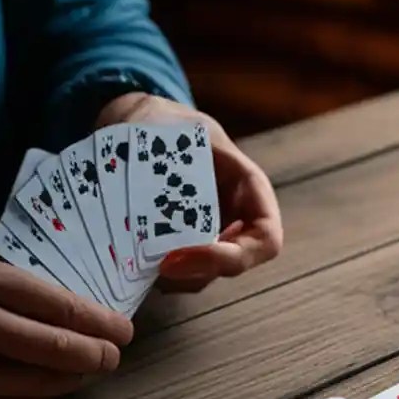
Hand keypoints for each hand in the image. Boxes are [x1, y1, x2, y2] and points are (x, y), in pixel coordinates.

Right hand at [0, 254, 132, 398]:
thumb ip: (9, 293)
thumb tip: (74, 316)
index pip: (57, 305)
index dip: (99, 322)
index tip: (121, 330)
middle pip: (53, 347)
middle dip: (94, 354)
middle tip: (111, 357)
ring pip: (33, 384)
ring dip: (68, 381)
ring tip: (82, 374)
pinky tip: (45, 392)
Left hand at [97, 93, 283, 292]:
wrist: (136, 125)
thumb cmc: (161, 121)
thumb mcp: (169, 126)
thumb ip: (167, 159)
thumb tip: (150, 193)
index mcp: (247, 187)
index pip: (266, 238)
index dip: (233, 257)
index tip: (181, 256)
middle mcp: (235, 216)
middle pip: (234, 264)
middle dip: (196, 271)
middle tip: (156, 266)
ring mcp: (209, 234)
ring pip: (206, 275)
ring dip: (174, 277)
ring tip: (138, 261)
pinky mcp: (181, 245)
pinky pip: (178, 272)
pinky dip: (156, 273)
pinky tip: (131, 259)